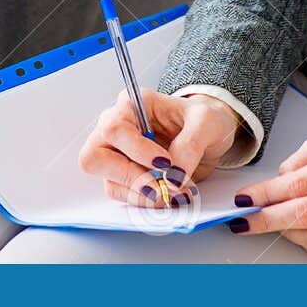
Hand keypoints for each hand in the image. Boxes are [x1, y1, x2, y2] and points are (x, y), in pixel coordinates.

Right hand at [78, 89, 240, 208]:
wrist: (210, 135)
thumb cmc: (202, 119)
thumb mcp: (206, 122)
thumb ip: (190, 145)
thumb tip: (172, 177)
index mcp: (131, 105)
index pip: (114, 128)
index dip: (136, 150)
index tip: (165, 163)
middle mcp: (118, 129)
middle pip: (95, 157)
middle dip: (130, 177)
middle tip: (161, 187)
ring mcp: (119, 155)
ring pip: (110, 182)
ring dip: (142, 194)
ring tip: (174, 193)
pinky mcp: (127, 177)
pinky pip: (125, 195)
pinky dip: (146, 201)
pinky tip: (169, 196)